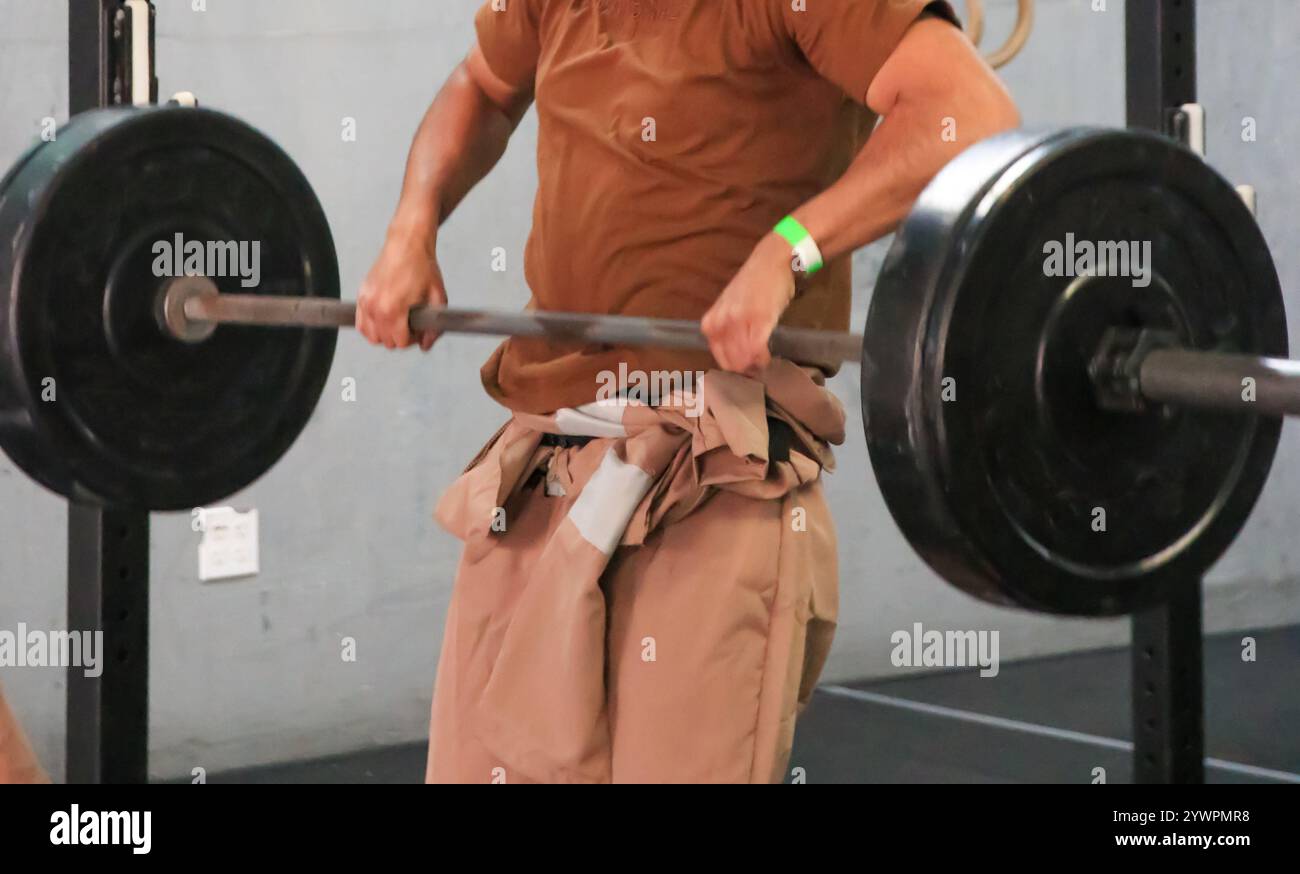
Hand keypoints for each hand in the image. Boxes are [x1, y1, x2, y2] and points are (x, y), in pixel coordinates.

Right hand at [357, 224, 446, 350]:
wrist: (407, 244)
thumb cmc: (422, 267)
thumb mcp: (437, 299)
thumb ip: (433, 327)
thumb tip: (426, 345)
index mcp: (393, 309)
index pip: (399, 342)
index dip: (413, 340)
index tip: (419, 330)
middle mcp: (375, 307)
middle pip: (385, 341)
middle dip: (400, 338)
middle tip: (411, 325)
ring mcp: (365, 301)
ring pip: (370, 336)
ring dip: (385, 335)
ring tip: (398, 323)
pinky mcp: (361, 295)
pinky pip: (360, 324)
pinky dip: (371, 327)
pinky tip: (384, 320)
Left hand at [701, 233, 796, 375]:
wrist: (770, 261)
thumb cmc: (752, 284)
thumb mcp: (728, 308)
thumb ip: (725, 328)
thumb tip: (731, 353)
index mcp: (710, 322)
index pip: (719, 357)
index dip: (733, 367)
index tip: (744, 369)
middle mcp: (721, 323)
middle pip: (731, 362)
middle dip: (745, 369)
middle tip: (755, 368)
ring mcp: (739, 321)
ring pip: (744, 359)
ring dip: (755, 365)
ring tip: (762, 362)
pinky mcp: (759, 319)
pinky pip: (757, 350)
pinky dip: (762, 359)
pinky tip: (767, 357)